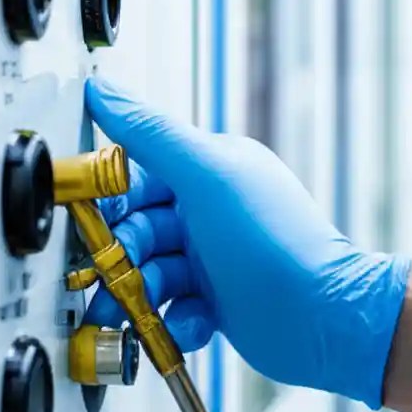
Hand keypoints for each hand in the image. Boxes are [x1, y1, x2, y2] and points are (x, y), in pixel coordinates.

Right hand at [81, 78, 410, 407]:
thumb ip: (149, 132)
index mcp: (208, 171)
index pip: (136, 176)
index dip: (108, 202)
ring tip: (138, 312)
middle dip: (119, 258)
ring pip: (149, 274)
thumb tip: (102, 89)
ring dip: (137, 295)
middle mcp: (209, 213)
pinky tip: (192, 323)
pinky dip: (175, 321)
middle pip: (136, 230)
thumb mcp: (206, 174)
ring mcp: (213, 260)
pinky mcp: (218, 304)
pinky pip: (174, 310)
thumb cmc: (274, 242)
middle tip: (112, 276)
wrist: (325, 320)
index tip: (87, 222)